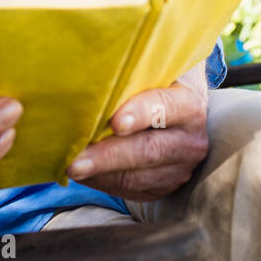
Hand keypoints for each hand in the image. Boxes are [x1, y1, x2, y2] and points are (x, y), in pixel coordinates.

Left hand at [64, 63, 208, 201]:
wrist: (183, 113)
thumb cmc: (161, 84)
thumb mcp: (160, 71)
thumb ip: (137, 71)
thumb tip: (95, 71)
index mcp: (189, 105)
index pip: (166, 108)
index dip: (141, 114)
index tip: (116, 122)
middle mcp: (190, 141)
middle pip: (147, 151)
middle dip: (108, 156)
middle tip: (76, 161)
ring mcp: (179, 169)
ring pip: (136, 177)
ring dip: (100, 173)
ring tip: (71, 168)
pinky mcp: (162, 187)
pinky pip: (129, 189)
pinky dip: (102, 182)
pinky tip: (83, 173)